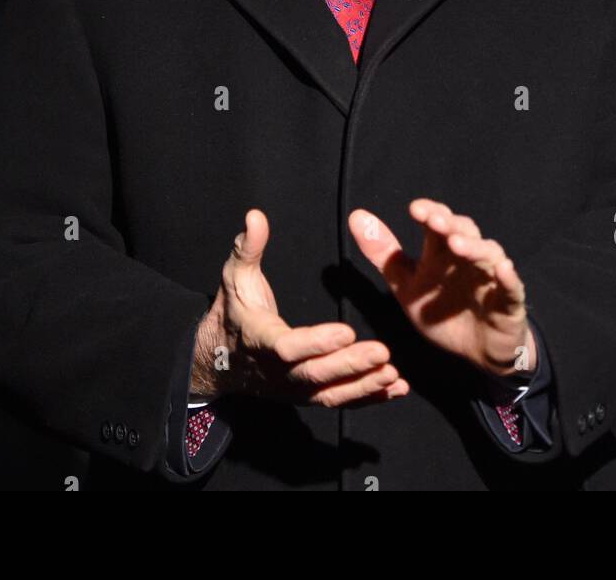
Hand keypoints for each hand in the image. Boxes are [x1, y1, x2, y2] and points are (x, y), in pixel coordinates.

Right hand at [191, 209, 409, 406]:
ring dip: (364, 386)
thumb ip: (248, 248)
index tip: (346, 331)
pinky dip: (368, 397)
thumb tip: (255, 215)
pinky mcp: (308, 396)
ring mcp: (294, 388)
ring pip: (331, 393)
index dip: (317, 342)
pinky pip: (339, 400)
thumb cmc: (233, 311)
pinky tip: (396, 388)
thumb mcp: (235, 277)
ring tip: (393, 375)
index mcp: (261, 341)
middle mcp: (278, 372)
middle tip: (383, 352)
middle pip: (316, 374)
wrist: (219, 360)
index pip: (289, 347)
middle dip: (350, 365)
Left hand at [349, 199, 535, 380]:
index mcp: (445, 252)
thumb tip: (356, 216)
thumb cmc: (442, 311)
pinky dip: (508, 278)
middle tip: (435, 221)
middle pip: (465, 232)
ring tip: (457, 244)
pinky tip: (503, 269)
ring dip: (474, 248)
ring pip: (488, 255)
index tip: (415, 209)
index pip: (440, 223)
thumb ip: (384, 255)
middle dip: (450, 226)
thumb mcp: (407, 286)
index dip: (431, 213)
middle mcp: (470, 259)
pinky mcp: (510, 303)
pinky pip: (512, 288)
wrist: (477, 353)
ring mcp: (491, 279)